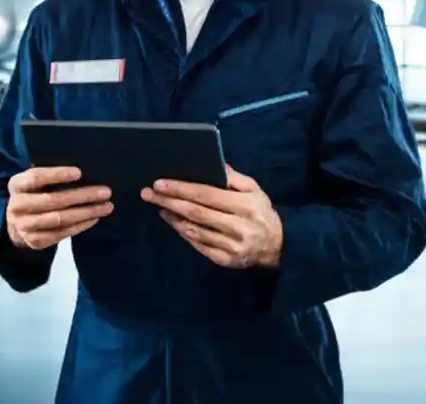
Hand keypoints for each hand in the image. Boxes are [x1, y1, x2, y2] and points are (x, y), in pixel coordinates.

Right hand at [5, 167, 112, 250]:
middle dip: (82, 196)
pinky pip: (61, 233)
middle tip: (105, 192)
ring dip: (86, 212)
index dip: (57, 175)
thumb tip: (83, 170)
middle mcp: (16, 205)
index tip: (79, 172)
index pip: (36, 177)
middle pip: (52, 200)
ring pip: (59, 219)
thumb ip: (50, 175)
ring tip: (106, 206)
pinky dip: (80, 226)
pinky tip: (94, 218)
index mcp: (16, 184)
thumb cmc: (34, 194)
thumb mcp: (34, 182)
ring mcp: (24, 225)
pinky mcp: (34, 241)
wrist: (16, 222)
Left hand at [140, 164, 282, 268]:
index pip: (206, 195)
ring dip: (173, 217)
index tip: (159, 183)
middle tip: (148, 193)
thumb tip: (215, 165)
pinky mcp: (226, 260)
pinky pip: (199, 246)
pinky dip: (184, 234)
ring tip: (159, 205)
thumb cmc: (260, 211)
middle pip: (196, 213)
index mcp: (245, 206)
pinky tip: (174, 222)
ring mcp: (231, 246)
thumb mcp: (254, 190)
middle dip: (169, 201)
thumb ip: (234, 178)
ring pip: (195, 230)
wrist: (277, 246)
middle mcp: (238, 227)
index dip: (181, 188)